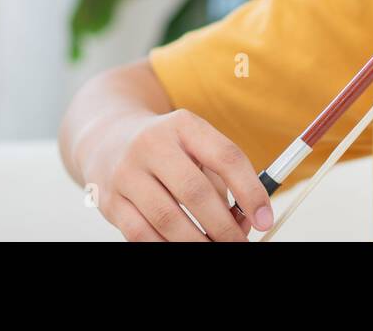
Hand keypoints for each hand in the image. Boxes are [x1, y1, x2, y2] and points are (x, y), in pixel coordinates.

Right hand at [78, 108, 273, 241]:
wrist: (107, 138)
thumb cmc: (166, 150)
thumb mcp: (195, 147)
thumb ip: (222, 180)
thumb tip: (243, 223)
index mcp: (183, 125)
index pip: (225, 156)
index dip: (250, 191)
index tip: (265, 219)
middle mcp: (151, 144)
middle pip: (195, 192)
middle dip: (224, 227)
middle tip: (239, 243)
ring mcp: (126, 172)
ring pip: (168, 219)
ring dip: (198, 243)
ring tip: (215, 248)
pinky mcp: (109, 200)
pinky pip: (142, 234)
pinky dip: (168, 247)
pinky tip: (183, 246)